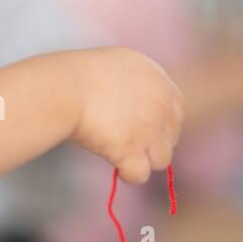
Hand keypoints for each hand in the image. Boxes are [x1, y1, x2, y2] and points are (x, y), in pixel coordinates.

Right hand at [69, 47, 183, 182]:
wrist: (66, 86)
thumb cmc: (79, 74)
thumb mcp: (119, 66)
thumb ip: (135, 85)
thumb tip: (133, 105)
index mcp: (158, 81)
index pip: (176, 111)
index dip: (163, 124)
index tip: (145, 129)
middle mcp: (161, 105)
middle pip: (171, 137)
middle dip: (153, 142)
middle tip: (129, 142)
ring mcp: (149, 130)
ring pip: (162, 159)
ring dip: (144, 160)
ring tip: (122, 157)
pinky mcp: (132, 150)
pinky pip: (140, 175)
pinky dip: (129, 175)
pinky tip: (117, 168)